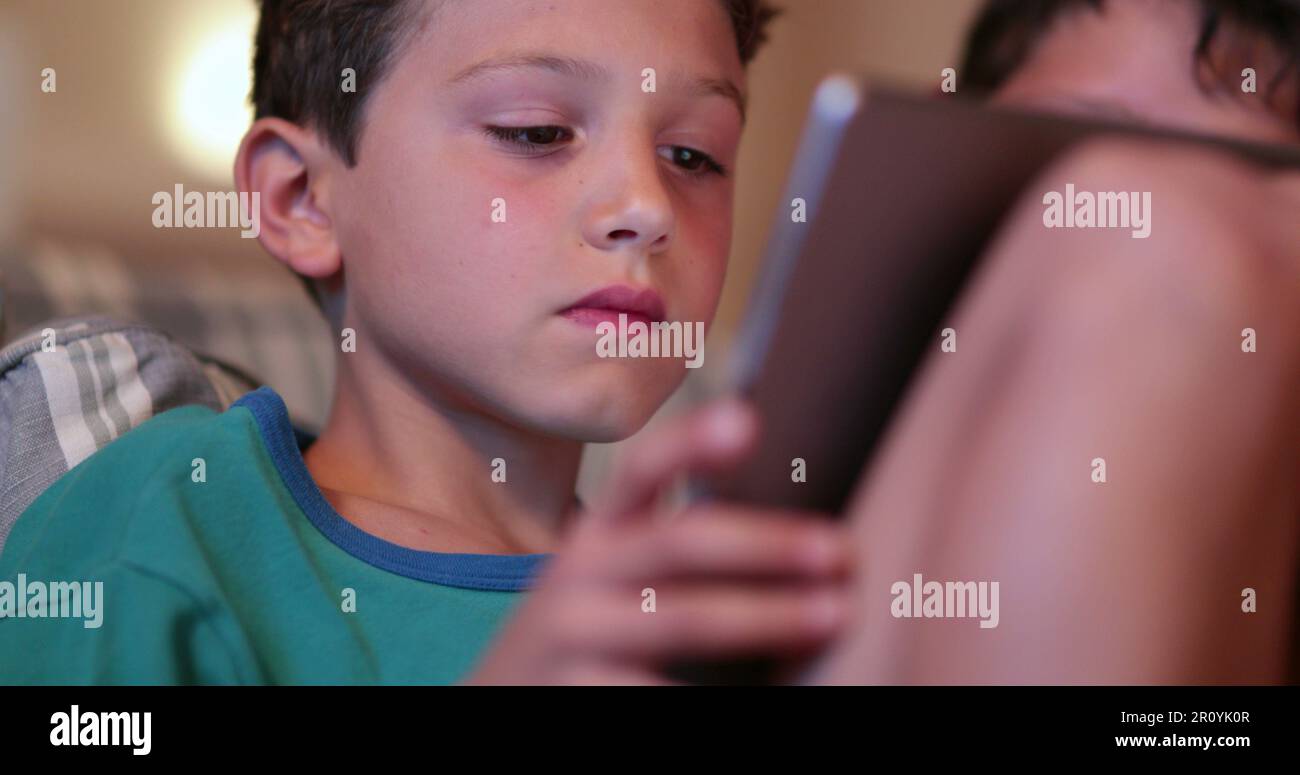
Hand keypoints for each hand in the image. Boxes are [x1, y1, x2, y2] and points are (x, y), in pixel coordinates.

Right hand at [465, 399, 851, 683]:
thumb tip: (802, 535)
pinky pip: (662, 690)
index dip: (690, 443)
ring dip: (767, 613)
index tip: (747, 421)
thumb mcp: (611, 578)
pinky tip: (775, 689)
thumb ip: (673, 545)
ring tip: (834, 614)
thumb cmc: (592, 635)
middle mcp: (578, 576)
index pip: (640, 471)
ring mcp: (574, 637)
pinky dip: (724, 690)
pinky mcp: (576, 696)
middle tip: (840, 550)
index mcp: (598, 537)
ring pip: (683, 618)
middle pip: (679, 541)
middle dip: (765, 541)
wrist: (500, 708)